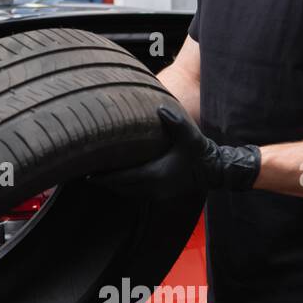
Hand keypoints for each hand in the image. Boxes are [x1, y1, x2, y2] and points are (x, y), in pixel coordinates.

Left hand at [88, 104, 260, 198]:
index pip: (123, 178)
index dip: (104, 176)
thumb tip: (160, 108)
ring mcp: (157, 193)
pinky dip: (123, 187)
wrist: (217, 170)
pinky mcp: (160, 193)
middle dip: (104, 181)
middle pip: (120, 188)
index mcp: (156, 175)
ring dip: (112, 185)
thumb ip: (175, 122)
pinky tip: (117, 178)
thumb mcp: (189, 135)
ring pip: (127, 193)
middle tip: (85, 172)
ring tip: (96, 175)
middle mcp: (154, 188)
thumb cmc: (201, 152)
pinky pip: (135, 193)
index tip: (88, 172)